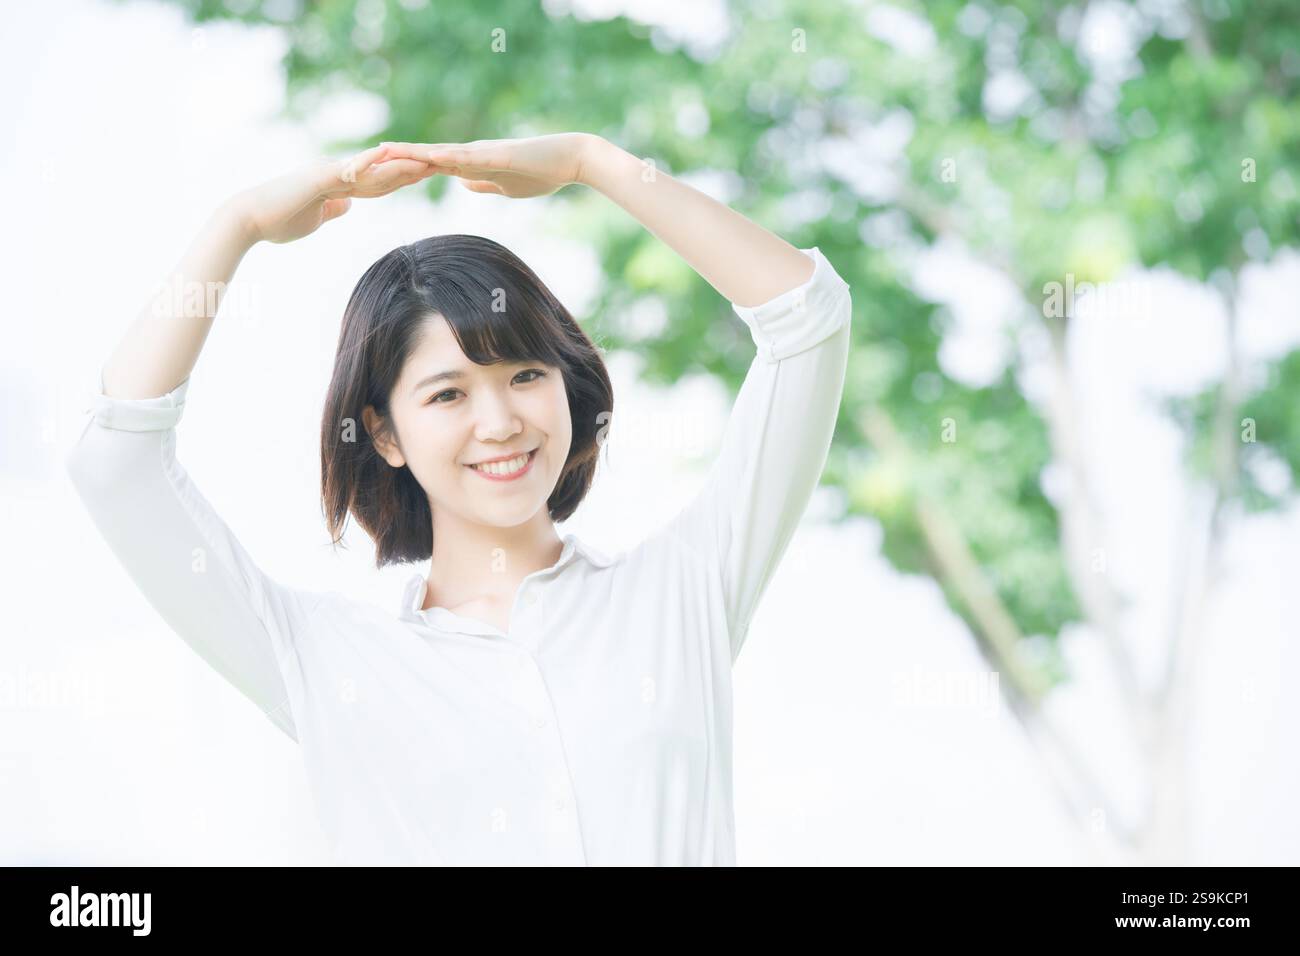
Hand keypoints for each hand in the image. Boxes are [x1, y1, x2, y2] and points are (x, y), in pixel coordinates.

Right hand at [226, 145, 438, 244]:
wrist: (249, 219)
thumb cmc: (278, 221)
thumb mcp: (316, 219)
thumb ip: (332, 209)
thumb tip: (348, 206)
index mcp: (337, 185)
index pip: (378, 183)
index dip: (402, 179)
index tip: (426, 176)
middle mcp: (336, 173)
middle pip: (382, 172)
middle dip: (410, 170)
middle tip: (440, 163)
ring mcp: (328, 173)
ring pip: (372, 169)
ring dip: (400, 164)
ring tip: (428, 160)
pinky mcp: (319, 177)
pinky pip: (350, 169)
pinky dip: (369, 161)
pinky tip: (389, 155)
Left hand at [373, 133, 599, 198]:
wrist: (570, 160)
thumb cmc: (542, 172)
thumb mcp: (505, 186)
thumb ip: (483, 183)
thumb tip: (463, 184)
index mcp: (471, 163)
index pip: (429, 166)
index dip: (403, 169)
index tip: (377, 173)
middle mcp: (470, 153)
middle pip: (424, 156)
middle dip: (394, 159)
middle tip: (362, 160)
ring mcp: (481, 152)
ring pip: (436, 152)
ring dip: (408, 153)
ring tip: (378, 153)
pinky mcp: (496, 155)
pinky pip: (463, 157)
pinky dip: (442, 157)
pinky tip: (424, 157)